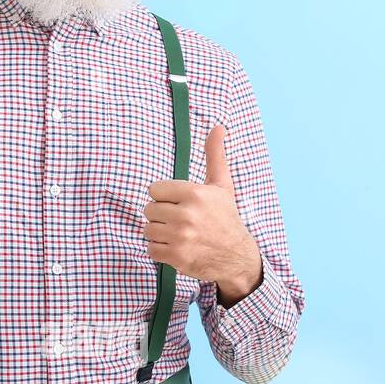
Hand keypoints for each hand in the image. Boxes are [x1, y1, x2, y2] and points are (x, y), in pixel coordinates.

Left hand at [141, 123, 261, 298]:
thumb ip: (215, 156)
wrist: (237, 256)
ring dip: (159, 234)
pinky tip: (178, 248)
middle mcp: (186, 215)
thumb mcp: (221, 185)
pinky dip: (160, 251)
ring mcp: (180, 237)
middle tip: (180, 221)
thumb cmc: (225, 217)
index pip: (154, 190)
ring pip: (148, 230)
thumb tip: (218, 127)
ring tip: (179, 234)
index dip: (164, 197)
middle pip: (148, 210)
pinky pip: (150, 249)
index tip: (179, 204)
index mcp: (194, 194)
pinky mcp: (176, 257)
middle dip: (161, 216)